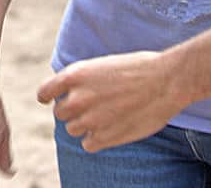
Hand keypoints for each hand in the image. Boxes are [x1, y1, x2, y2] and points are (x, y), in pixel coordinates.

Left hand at [36, 50, 182, 153]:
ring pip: (73, 129)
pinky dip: (97, 139)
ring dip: (86, 125)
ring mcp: (90, 120)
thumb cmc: (138, 68)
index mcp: (75, 75)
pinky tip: (112, 128)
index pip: (44, 93)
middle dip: (73, 110)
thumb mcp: (102, 65)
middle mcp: (78, 98)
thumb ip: (82, 81)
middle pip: (61, 113)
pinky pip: (88, 144)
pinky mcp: (104, 138)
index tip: (52, 99)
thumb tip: (69, 95)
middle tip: (93, 106)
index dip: (49, 97)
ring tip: (107, 115)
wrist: (165, 81)